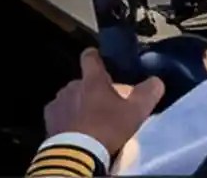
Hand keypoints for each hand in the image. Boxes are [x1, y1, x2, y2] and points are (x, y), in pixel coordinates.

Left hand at [44, 48, 164, 156]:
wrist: (78, 151)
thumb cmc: (109, 128)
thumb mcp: (135, 112)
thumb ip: (147, 94)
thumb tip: (156, 81)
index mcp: (92, 80)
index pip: (90, 58)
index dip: (94, 55)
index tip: (97, 56)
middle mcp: (72, 85)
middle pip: (83, 82)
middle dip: (92, 89)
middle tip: (104, 104)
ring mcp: (58, 99)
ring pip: (71, 96)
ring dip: (79, 103)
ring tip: (90, 119)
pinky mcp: (49, 115)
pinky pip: (60, 111)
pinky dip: (67, 116)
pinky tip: (76, 128)